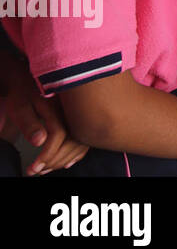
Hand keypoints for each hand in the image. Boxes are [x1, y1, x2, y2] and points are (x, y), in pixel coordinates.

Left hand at [0, 59, 88, 174]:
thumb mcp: (19, 106)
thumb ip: (29, 124)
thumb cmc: (23, 92)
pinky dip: (76, 155)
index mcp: (58, 106)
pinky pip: (85, 140)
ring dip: (64, 160)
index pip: (58, 135)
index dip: (46, 154)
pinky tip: (67, 162)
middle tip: (36, 172)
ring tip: (46, 169)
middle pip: (73, 141)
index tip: (33, 168)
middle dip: (54, 161)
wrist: (31, 76)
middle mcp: (74, 110)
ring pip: (81, 142)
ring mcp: (80, 114)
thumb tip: (40, 141)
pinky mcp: (82, 117)